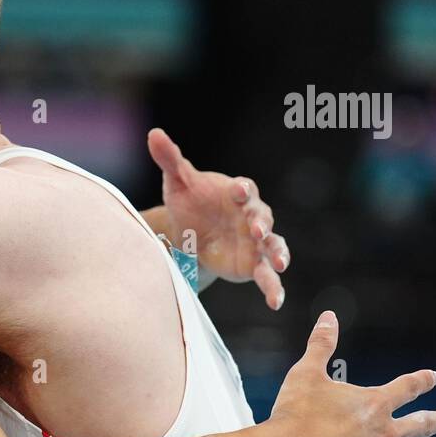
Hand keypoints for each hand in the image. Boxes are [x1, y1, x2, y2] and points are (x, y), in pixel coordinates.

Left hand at [148, 127, 289, 309]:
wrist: (189, 232)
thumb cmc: (188, 202)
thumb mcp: (178, 182)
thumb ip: (170, 159)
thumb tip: (154, 134)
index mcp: (237, 193)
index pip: (245, 189)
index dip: (243, 190)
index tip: (238, 191)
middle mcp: (252, 216)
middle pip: (263, 217)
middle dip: (261, 223)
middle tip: (257, 229)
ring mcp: (256, 242)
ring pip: (273, 247)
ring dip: (278, 254)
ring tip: (281, 265)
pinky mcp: (253, 265)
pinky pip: (267, 277)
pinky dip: (273, 288)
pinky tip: (276, 302)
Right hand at [267, 311, 435, 436]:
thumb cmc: (295, 415)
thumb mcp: (305, 374)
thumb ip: (320, 346)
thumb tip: (328, 317)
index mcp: (373, 404)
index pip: (406, 388)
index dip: (421, 381)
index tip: (432, 377)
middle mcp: (385, 432)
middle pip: (420, 425)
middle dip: (435, 420)